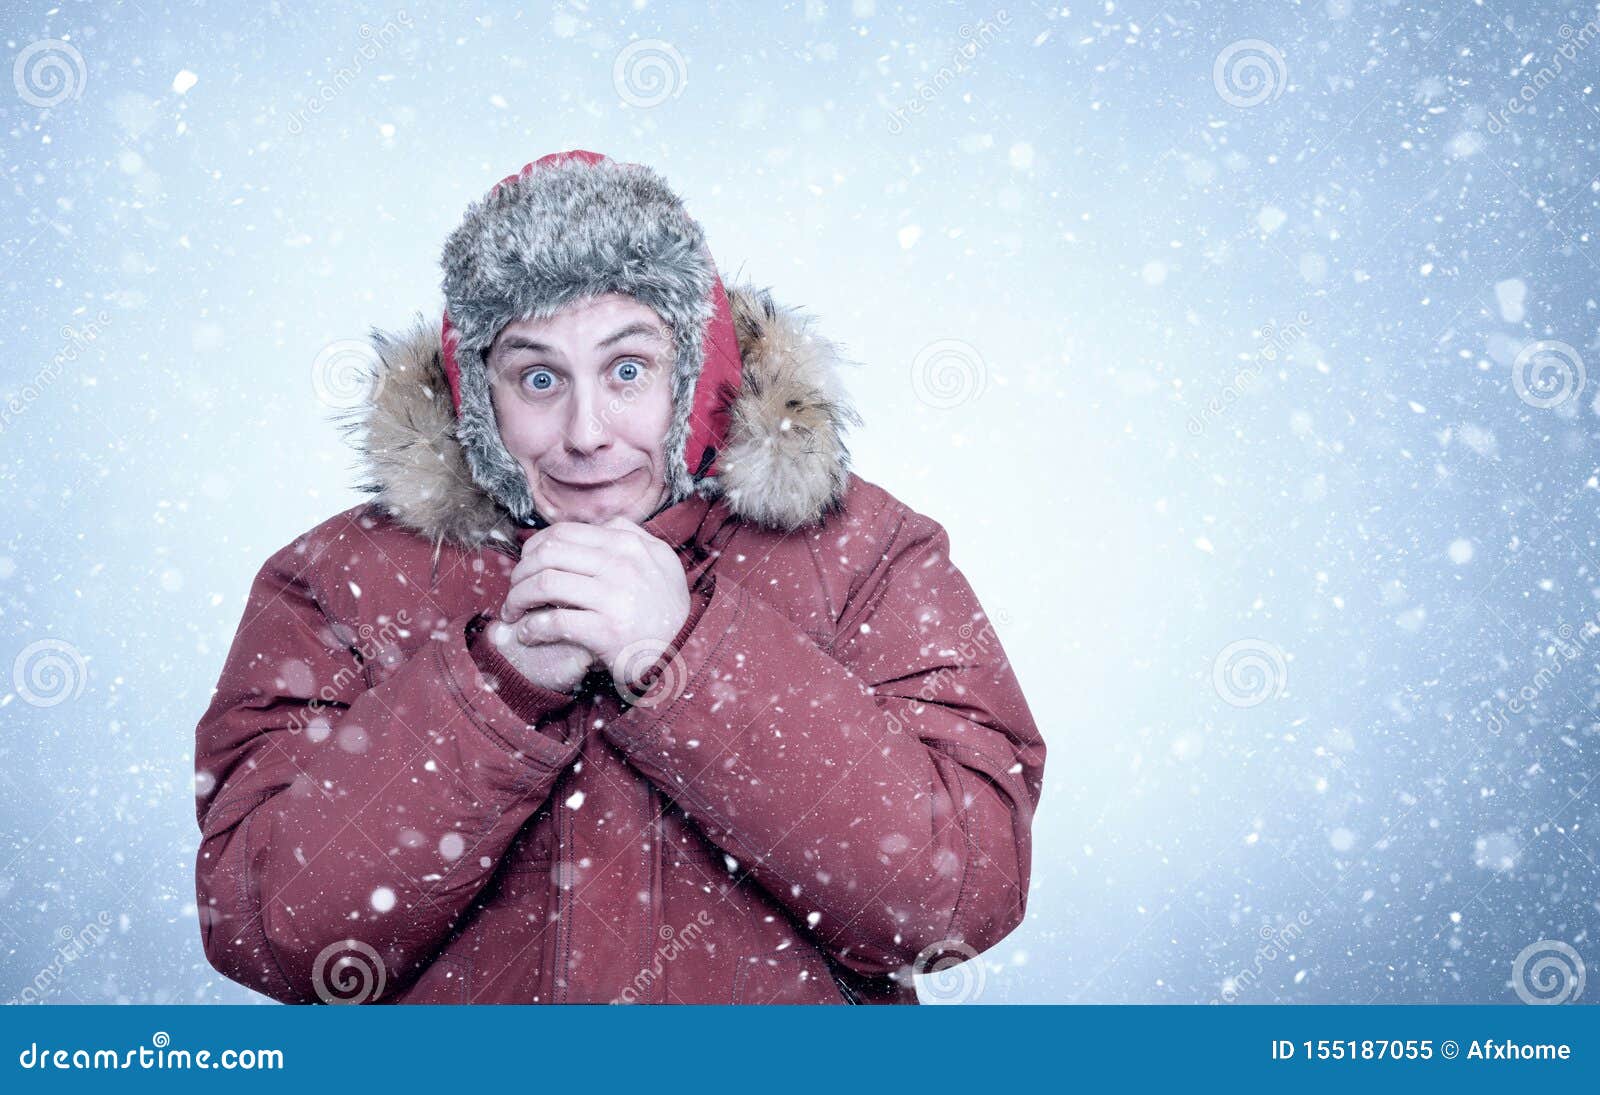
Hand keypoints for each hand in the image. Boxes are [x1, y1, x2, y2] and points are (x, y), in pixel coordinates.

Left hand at [498, 517, 690, 692]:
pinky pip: (554, 621)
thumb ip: (633, 536)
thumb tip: (603, 523)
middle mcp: (620, 564)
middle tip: (515, 590)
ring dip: (518, 598)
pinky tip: (527, 634)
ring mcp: (614, 597)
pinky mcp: (606, 631)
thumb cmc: (668, 608)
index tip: (526, 566)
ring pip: (545, 583)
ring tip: (513, 612)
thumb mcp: (661, 562)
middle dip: (520, 572)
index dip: (533, 547)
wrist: (687, 651)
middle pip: (547, 554)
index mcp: (627, 544)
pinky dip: (531, 627)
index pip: (562, 533)